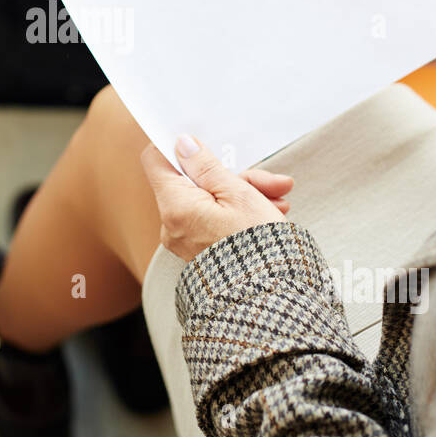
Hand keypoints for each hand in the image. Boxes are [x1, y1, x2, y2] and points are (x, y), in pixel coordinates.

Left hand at [139, 134, 288, 261]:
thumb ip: (206, 165)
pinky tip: (271, 213)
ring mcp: (184, 239)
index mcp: (175, 206)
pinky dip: (239, 213)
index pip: (155, 161)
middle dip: (233, 176)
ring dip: (245, 194)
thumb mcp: (237, 193)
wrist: (270, 296)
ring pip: (209, 199)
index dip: (175, 146)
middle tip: (268, 181)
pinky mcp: (199, 250)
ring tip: (279, 200)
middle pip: (193, 181)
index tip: (201, 140)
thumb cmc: (256, 246)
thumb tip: (182, 144)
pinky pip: (213, 219)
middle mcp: (172, 224)